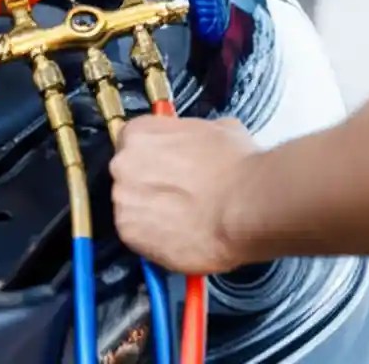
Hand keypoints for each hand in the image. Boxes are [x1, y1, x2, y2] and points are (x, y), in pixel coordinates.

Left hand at [110, 115, 260, 274]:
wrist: (246, 206)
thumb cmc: (236, 166)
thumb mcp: (219, 129)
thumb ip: (193, 133)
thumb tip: (200, 140)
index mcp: (139, 133)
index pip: (133, 143)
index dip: (153, 159)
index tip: (167, 169)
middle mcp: (122, 164)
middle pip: (128, 176)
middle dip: (150, 187)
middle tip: (178, 196)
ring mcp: (123, 200)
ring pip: (132, 208)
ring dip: (151, 214)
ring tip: (183, 220)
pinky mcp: (129, 233)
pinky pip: (136, 235)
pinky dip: (154, 239)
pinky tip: (179, 236)